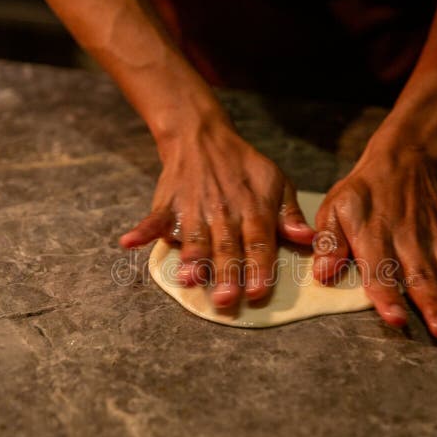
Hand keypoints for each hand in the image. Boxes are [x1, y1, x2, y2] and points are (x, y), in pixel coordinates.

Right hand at [120, 123, 314, 307]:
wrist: (203, 136)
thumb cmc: (244, 167)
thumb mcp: (276, 183)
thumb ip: (289, 215)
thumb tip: (308, 238)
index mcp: (253, 209)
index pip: (258, 243)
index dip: (259, 268)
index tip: (259, 291)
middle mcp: (223, 212)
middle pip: (226, 247)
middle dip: (226, 273)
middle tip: (226, 299)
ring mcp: (193, 208)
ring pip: (194, 238)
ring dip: (191, 259)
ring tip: (188, 280)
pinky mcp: (168, 204)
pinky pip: (153, 219)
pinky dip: (141, 231)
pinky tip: (128, 243)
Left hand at [313, 147, 436, 338]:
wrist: (402, 159)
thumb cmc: (362, 194)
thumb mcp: (334, 210)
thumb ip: (328, 243)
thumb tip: (322, 274)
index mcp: (373, 236)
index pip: (379, 270)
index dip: (387, 296)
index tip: (397, 319)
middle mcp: (407, 238)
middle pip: (422, 276)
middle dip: (435, 305)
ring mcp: (435, 235)